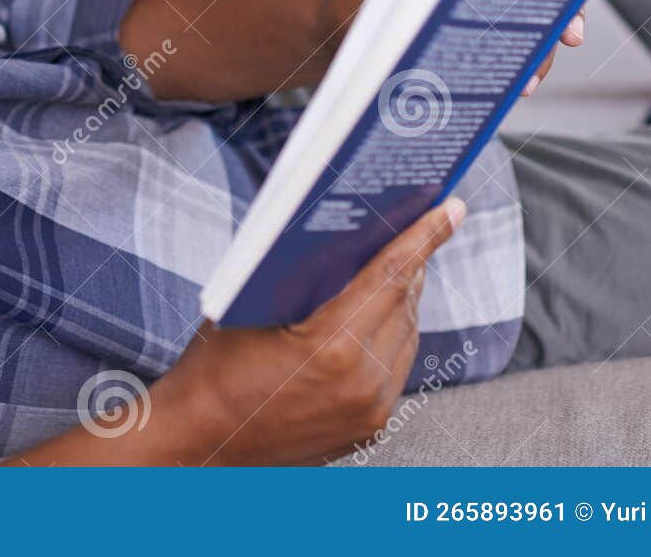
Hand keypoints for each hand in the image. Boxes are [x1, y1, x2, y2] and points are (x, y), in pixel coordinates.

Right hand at [7, 197, 465, 465]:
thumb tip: (345, 241)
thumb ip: (305, 278)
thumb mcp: (253, 307)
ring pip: (406, 340)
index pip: (391, 276)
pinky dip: (388, 342)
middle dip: (410, 266)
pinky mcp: (368, 429)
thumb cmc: (214, 369)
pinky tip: (374, 321)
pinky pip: (393, 372)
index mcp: (334, 346)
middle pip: (404, 306)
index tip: (451, 210)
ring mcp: (369, 411)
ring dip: (401, 304)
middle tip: (411, 231)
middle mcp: (363, 382)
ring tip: (395, 273)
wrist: (199, 441)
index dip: (423, 237)